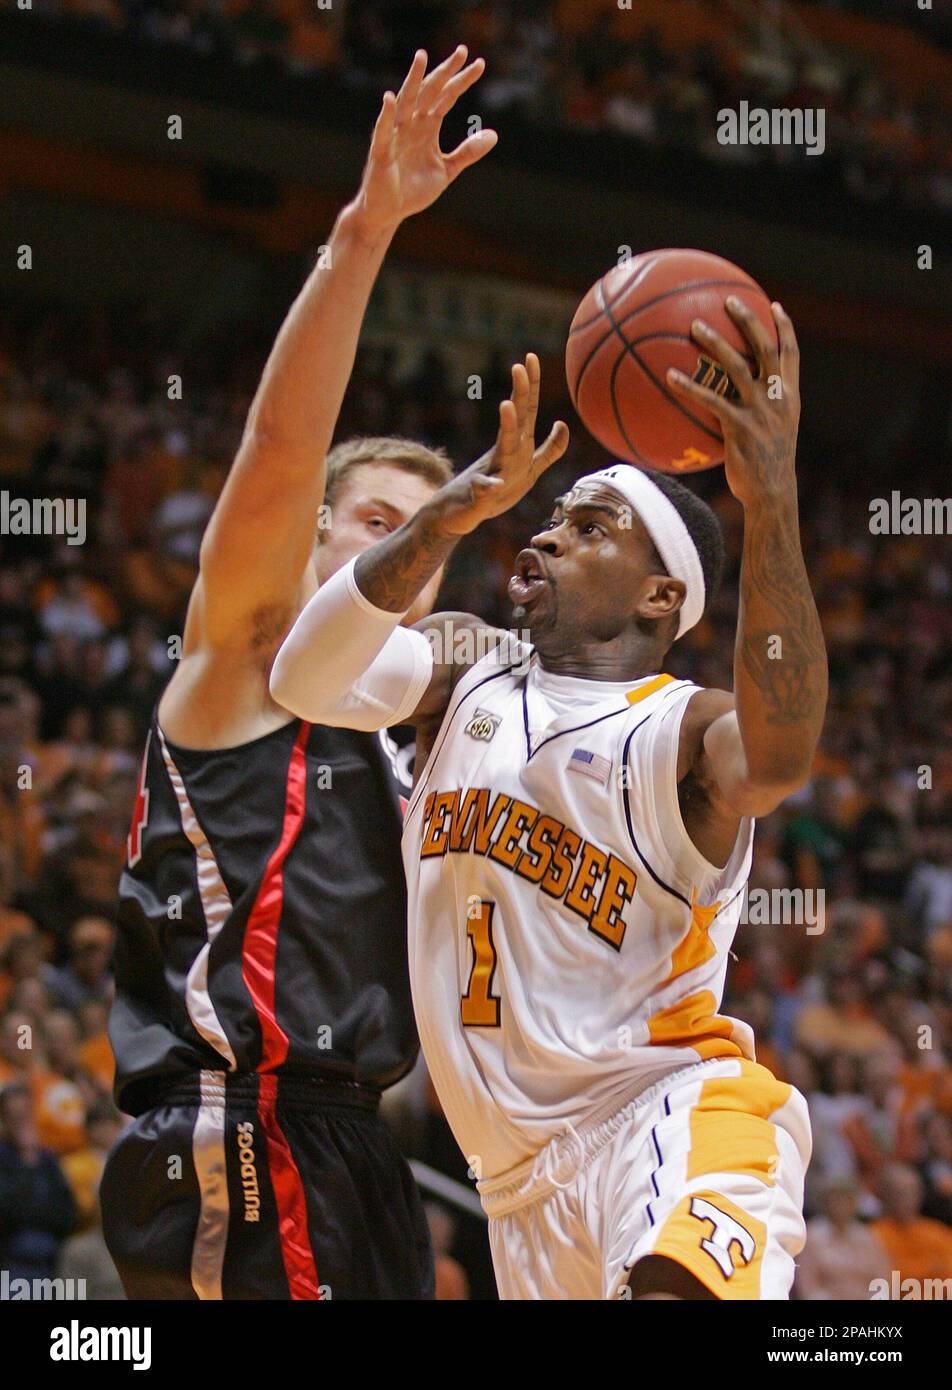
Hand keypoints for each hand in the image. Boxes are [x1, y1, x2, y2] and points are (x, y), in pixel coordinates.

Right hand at [352, 47, 496, 238]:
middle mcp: (412, 124)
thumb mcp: (446, 170)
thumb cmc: (412, 191)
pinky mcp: (381, 152)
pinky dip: (387, 115)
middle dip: (445, 71)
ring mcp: (396, 135)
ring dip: (413, 80)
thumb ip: (467, 152)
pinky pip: (384, 131)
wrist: (388, 213)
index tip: (480, 64)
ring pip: (405, 102)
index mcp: (427, 127)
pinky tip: (390, 98)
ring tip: (421, 57)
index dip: (462, 81)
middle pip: (430, 91)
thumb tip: (493, 135)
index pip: (447, 97)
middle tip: (462, 51)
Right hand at [430, 354, 569, 536]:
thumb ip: (549, 450)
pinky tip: (493, 483)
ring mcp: (491, 471)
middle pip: (516, 419)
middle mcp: (504, 453)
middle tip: (519, 365)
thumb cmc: (498, 490)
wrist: (459, 514)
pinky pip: (484, 489)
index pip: (526, 410)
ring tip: (507, 405)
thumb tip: (563, 423)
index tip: (532, 356)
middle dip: (520, 393)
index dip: (531, 385)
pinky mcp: (479, 494)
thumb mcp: (531, 470)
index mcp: (517, 446)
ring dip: (506, 427)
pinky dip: (488, 485)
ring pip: (502, 448)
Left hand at [666, 298, 800, 508]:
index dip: (785, 328)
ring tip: (694, 327)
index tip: (774, 305)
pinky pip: (711, 400)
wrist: (771, 494)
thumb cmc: (766, 467)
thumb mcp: (772, 435)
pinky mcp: (740, 427)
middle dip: (749, 320)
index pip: (791, 354)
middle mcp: (778, 398)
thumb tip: (734, 403)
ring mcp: (761, 411)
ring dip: (715, 343)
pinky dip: (690, 386)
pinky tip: (670, 376)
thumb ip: (760, 412)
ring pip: (738, 367)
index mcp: (789, 397)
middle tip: (729, 300)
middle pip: (766, 348)